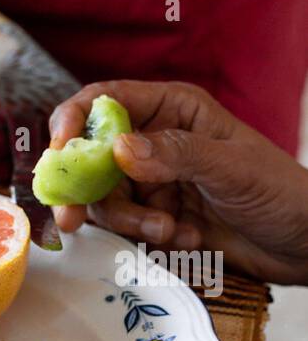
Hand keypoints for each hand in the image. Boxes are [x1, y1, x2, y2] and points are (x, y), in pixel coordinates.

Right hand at [49, 80, 307, 284]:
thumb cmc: (281, 192)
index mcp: (171, 108)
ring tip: (169, 231)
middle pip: (91, 155)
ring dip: (128, 220)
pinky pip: (124, 226)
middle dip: (85, 188)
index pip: (104, 100)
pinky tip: (185, 239)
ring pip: (104, 197)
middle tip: (72, 218)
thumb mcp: (232, 168)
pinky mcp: (156, 217)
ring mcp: (153, 180)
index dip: (73, 121)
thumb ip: (175, 154)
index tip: (59, 152)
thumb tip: (118, 149)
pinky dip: (145, 238)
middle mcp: (153, 140)